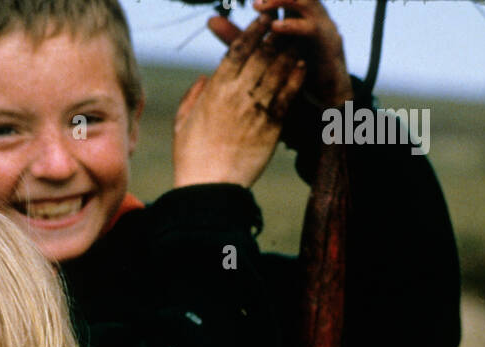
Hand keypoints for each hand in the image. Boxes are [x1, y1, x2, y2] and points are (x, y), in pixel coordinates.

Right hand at [173, 16, 306, 188]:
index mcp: (216, 88)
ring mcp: (256, 108)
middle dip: (275, 34)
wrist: (208, 188)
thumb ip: (192, 96)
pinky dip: (296, 76)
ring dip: (290, 50)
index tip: (263, 19)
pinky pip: (288, 94)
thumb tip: (204, 78)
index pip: (239, 48)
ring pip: (278, 69)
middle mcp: (238, 93)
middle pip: (262, 53)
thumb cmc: (191, 159)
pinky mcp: (271, 126)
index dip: (253, 29)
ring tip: (298, 38)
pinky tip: (302, 66)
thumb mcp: (182, 123)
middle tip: (286, 22)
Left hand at [230, 2, 352, 107]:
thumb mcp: (261, 54)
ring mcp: (321, 26)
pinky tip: (275, 27)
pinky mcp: (328, 43)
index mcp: (294, 14)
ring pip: (305, 1)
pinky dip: (293, 26)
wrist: (326, 103)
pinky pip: (311, 29)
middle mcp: (309, 15)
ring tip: (260, 6)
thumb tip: (210, 19)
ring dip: (282, 1)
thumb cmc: (292, 77)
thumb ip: (239, 37)